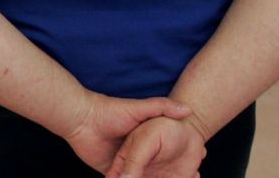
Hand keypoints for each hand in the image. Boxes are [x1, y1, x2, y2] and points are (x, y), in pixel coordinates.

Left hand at [60, 96, 191, 172]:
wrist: (81, 119)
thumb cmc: (110, 111)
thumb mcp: (139, 108)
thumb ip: (162, 107)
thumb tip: (188, 110)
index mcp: (145, 140)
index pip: (167, 153)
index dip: (181, 162)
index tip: (197, 170)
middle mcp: (136, 153)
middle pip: (156, 170)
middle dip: (169, 176)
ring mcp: (124, 164)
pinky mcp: (111, 172)